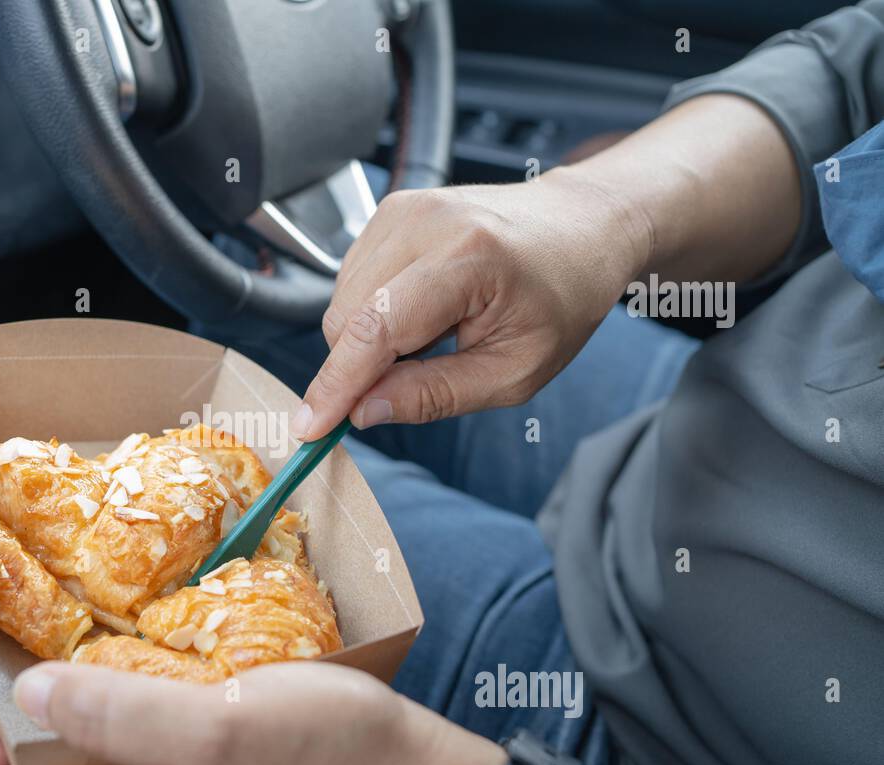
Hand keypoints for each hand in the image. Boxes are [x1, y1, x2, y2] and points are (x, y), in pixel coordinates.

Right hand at [291, 169, 652, 439]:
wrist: (583, 225)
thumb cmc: (562, 296)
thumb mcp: (515, 371)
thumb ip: (435, 395)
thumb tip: (363, 412)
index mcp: (468, 258)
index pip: (375, 328)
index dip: (336, 384)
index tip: (309, 428)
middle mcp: (426, 221)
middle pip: (345, 317)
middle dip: (360, 366)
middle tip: (417, 377)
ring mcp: (403, 208)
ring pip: (341, 301)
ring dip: (370, 339)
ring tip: (435, 335)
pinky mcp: (391, 210)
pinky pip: (352, 280)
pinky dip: (374, 311)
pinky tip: (422, 312)